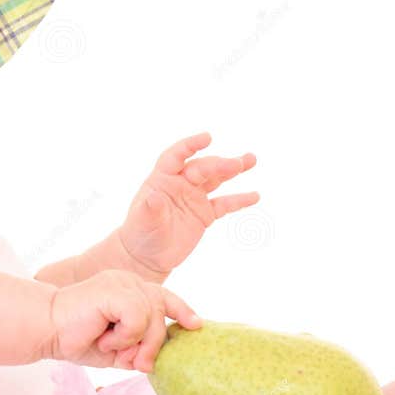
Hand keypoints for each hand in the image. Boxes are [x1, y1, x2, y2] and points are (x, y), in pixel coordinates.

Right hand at [47, 269, 201, 371]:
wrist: (48, 329)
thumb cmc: (76, 337)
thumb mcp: (116, 347)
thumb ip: (138, 348)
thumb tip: (155, 359)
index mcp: (128, 290)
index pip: (163, 296)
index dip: (181, 309)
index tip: (195, 324)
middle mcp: (128, 281)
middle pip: (162, 309)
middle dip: (155, 343)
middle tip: (140, 364)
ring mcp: (122, 283)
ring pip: (152, 316)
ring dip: (136, 342)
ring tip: (112, 346)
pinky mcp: (114, 290)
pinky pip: (137, 318)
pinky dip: (124, 336)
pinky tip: (104, 336)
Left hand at [116, 131, 258, 279]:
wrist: (147, 256)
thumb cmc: (140, 234)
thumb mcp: (143, 221)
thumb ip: (150, 209)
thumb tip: (154, 197)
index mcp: (162, 179)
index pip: (177, 156)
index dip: (190, 145)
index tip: (208, 138)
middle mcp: (180, 184)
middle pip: (202, 168)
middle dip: (219, 164)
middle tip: (238, 163)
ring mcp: (194, 198)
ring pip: (216, 179)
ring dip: (232, 170)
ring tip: (250, 160)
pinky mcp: (205, 214)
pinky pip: (225, 204)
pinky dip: (239, 200)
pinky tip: (254, 196)